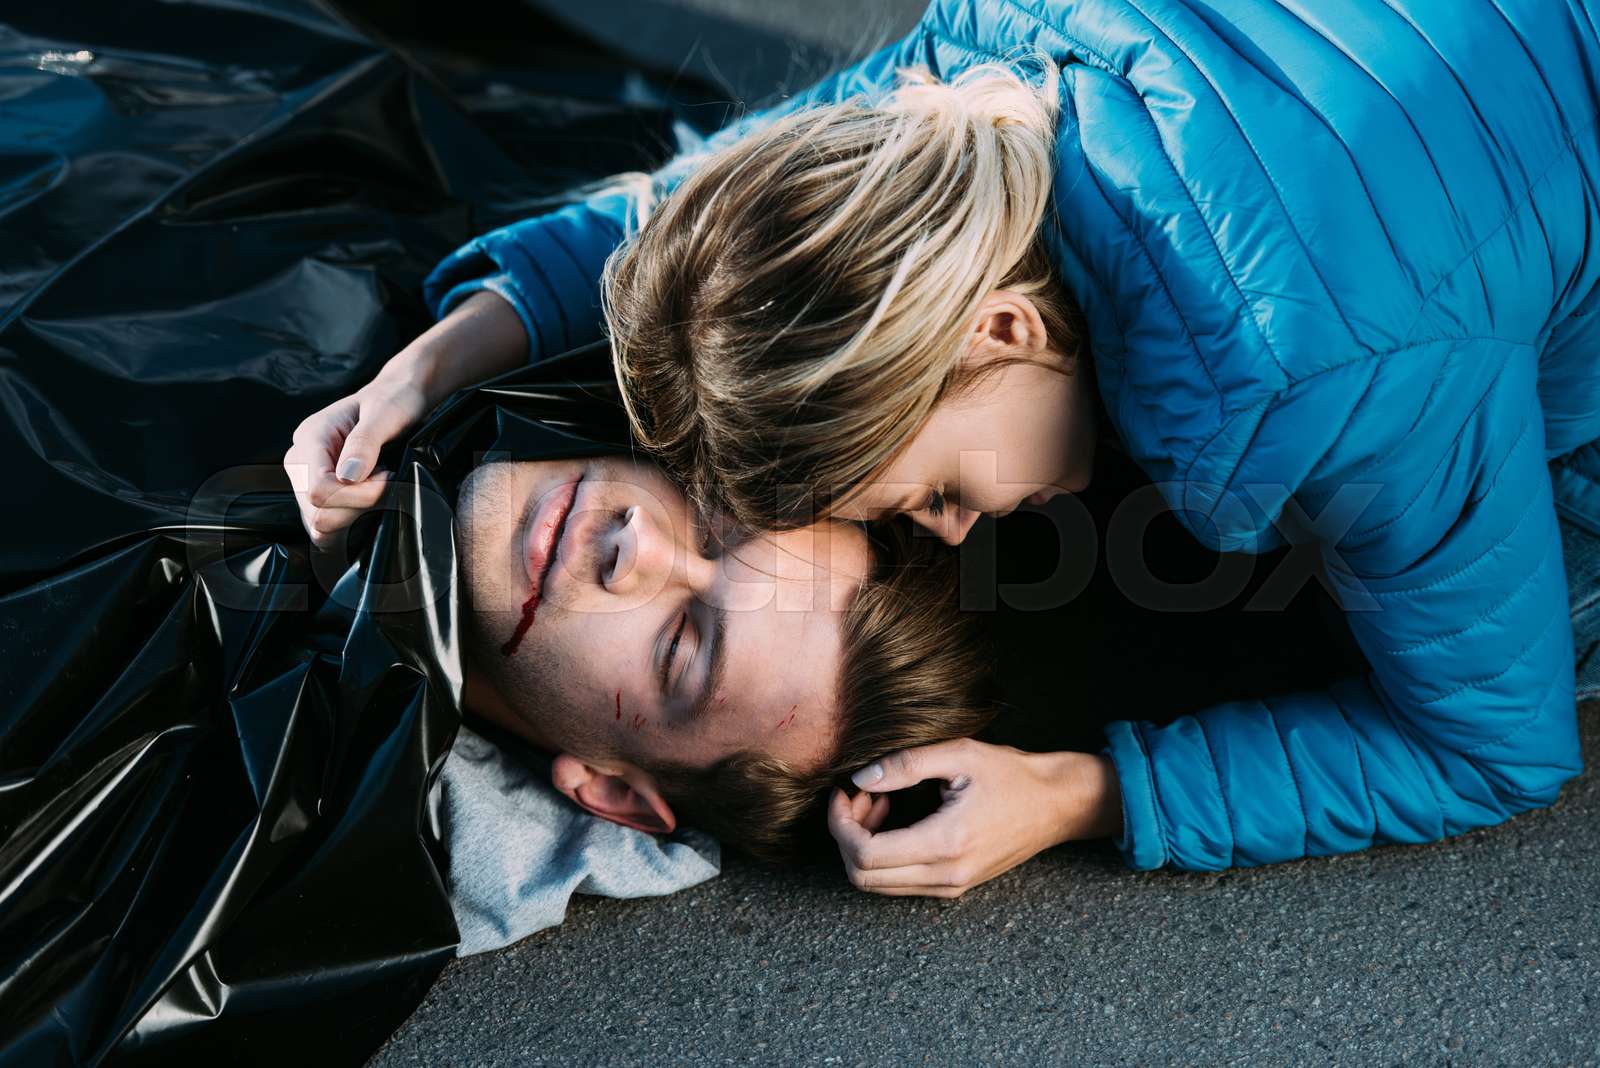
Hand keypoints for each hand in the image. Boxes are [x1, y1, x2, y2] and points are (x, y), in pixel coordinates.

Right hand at [283, 290, 525, 549]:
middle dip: (358, 508)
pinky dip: (350, 522)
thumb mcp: (385, 413)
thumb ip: (365, 442)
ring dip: (355, 516)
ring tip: (377, 489)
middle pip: (317, 513)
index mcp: (310, 437)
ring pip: (319, 526)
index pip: (319, 490)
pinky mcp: (320, 494)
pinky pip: (325, 526)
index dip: (358, 495)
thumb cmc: (394, 399)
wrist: (399, 397)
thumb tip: (348, 477)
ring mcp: (306, 480)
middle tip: (385, 482)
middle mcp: (300, 461)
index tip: (387, 476)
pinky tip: (370, 502)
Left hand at [827, 739, 1120, 898]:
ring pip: (877, 885)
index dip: (841, 824)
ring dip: (863, 846)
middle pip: (863, 878)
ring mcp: (950, 887)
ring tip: (878, 803)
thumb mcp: (960, 755)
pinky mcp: (954, 887)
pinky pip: (898, 883)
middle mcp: (946, 876)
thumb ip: (905, 765)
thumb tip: (860, 778)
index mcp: (946, 843)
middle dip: (847, 835)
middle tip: (859, 795)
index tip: (844, 791)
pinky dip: (883, 856)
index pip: (865, 855)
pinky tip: (894, 819)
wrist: (1057, 805)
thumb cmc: (1012, 775)